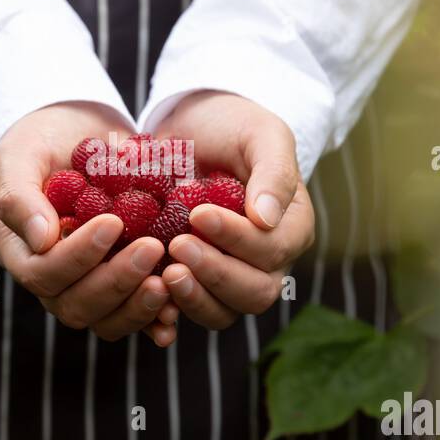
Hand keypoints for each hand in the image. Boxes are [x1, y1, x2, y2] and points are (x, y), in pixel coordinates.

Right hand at [0, 102, 179, 345]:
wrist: (79, 134)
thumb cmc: (42, 141)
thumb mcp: (21, 154)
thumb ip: (21, 196)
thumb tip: (41, 240)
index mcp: (23, 254)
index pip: (45, 272)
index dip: (79, 255)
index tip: (113, 221)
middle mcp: (53, 281)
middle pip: (77, 306)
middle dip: (115, 281)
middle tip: (151, 247)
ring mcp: (88, 288)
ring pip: (107, 320)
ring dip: (138, 307)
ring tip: (169, 279)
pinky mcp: (121, 287)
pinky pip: (135, 315)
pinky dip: (156, 317)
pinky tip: (177, 307)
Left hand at [153, 91, 314, 329]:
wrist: (194, 129)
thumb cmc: (235, 127)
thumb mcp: (261, 134)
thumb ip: (273, 173)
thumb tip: (266, 220)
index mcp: (291, 228)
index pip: (272, 249)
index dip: (236, 238)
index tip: (198, 214)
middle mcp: (267, 262)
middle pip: (254, 293)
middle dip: (215, 273)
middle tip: (177, 247)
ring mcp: (231, 277)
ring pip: (223, 312)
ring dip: (194, 298)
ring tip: (163, 274)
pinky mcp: (196, 282)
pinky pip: (188, 310)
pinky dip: (170, 308)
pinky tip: (148, 291)